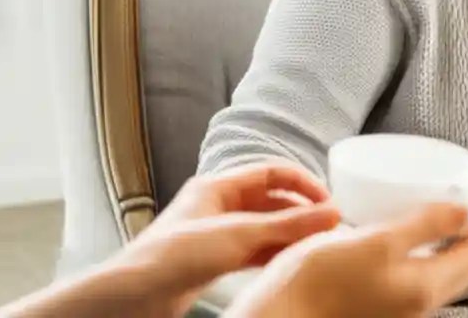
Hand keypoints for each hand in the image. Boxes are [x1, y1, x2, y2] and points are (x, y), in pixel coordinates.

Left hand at [110, 162, 340, 315]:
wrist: (136, 295)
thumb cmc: (174, 256)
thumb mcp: (237, 235)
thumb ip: (286, 225)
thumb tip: (330, 213)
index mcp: (218, 186)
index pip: (270, 172)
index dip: (302, 183)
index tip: (329, 201)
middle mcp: (218, 206)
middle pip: (270, 200)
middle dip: (300, 211)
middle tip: (330, 228)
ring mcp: (217, 234)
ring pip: (264, 228)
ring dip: (290, 235)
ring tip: (319, 247)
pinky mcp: (215, 261)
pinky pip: (254, 251)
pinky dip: (275, 254)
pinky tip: (293, 262)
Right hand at [227, 184, 467, 317]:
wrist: (281, 316)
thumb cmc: (320, 279)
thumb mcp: (375, 241)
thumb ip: (424, 225)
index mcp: (425, 287)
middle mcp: (419, 303)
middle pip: (467, 265)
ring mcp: (401, 307)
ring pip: (446, 272)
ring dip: (456, 241)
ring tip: (449, 210)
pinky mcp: (381, 304)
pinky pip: (423, 275)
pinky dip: (432, 252)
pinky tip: (412, 236)